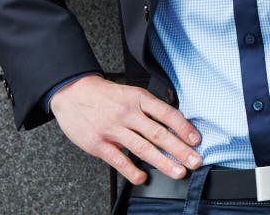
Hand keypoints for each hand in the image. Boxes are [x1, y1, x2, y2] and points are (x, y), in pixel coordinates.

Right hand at [49, 75, 201, 183]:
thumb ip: (148, 108)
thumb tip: (171, 125)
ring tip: (178, 171)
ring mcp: (113, 128)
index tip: (196, 140)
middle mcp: (128, 113)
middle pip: (159, 133)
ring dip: (163, 162)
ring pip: (143, 148)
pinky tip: (143, 177)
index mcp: (139, 98)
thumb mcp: (130, 93)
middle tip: (195, 161)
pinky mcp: (98, 143)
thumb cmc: (105, 95)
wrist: (73, 92)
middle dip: (180, 149)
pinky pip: (119, 159)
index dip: (183, 127)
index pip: (167, 113)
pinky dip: (133, 170)